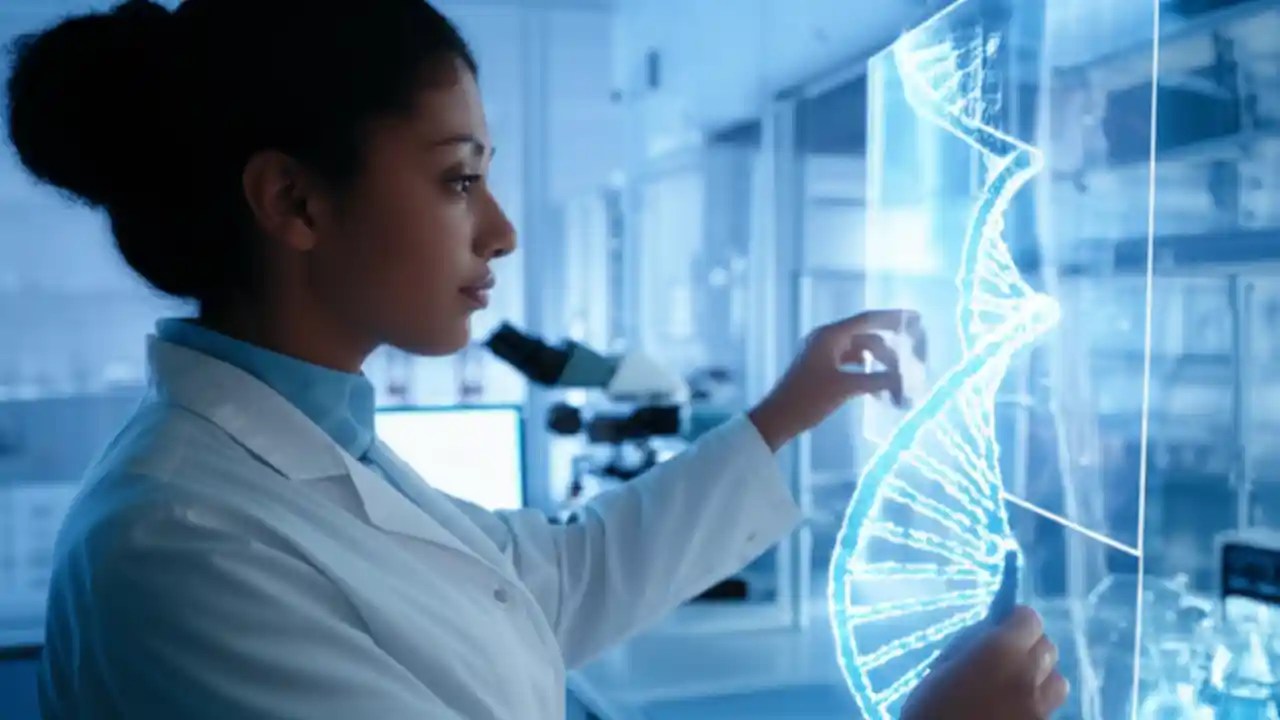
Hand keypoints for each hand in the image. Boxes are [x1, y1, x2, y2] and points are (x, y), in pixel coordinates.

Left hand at [748, 309, 923, 450]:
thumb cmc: (807, 399)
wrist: (777, 419)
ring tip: (895, 387)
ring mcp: (823, 354)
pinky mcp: (822, 369)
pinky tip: (878, 391)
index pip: (867, 319)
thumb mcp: (845, 387)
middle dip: (889, 354)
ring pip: (860, 354)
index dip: (893, 318)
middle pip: (867, 339)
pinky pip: (851, 366)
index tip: (916, 318)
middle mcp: (827, 340)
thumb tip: (903, 380)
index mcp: (829, 335)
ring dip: (878, 367)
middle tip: (908, 371)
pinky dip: (866, 375)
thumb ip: (876, 380)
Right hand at [901, 606, 1069, 719]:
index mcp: (999, 651)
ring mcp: (1040, 707)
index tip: (1002, 629)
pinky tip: (1012, 712)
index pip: (1029, 619)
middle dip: (1030, 649)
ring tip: (1016, 690)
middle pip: (1049, 648)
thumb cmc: (929, 712)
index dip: (1016, 622)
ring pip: (1058, 681)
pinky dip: (1035, 706)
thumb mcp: (940, 670)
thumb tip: (987, 634)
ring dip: (1041, 679)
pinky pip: (1049, 709)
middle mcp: (1027, 674)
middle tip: (1006, 660)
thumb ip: (970, 648)